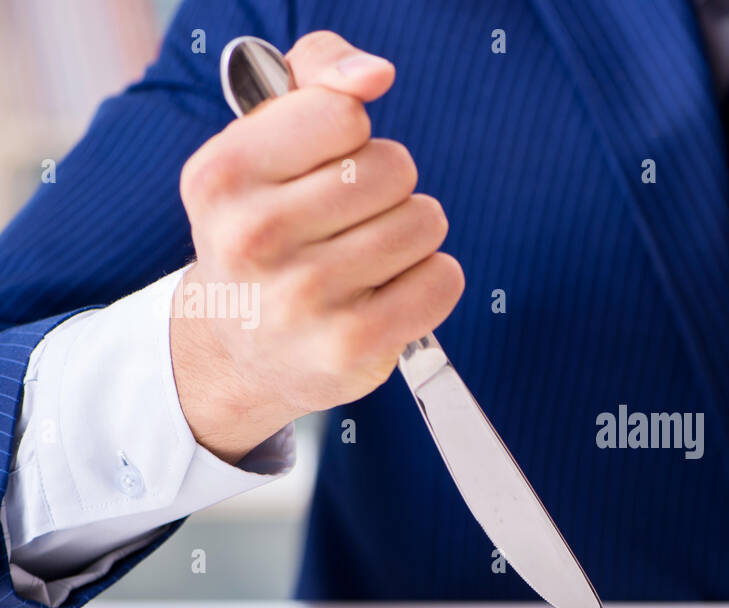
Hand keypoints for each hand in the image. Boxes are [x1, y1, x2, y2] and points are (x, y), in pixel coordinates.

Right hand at [171, 31, 463, 463]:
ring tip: (366, 259)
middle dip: (389, 186)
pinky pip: (443, 279)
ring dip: (412, 235)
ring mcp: (303, 299)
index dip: (351, 135)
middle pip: (393, 166)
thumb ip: (316, 74)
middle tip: (350, 219)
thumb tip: (374, 74)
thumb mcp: (263, 141)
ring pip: (425, 221)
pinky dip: (431, 281)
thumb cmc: (267, 227)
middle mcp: (254, 239)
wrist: (241, 349)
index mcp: (223, 176)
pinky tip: (389, 295)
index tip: (324, 166)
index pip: (342, 114)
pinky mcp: (352, 345)